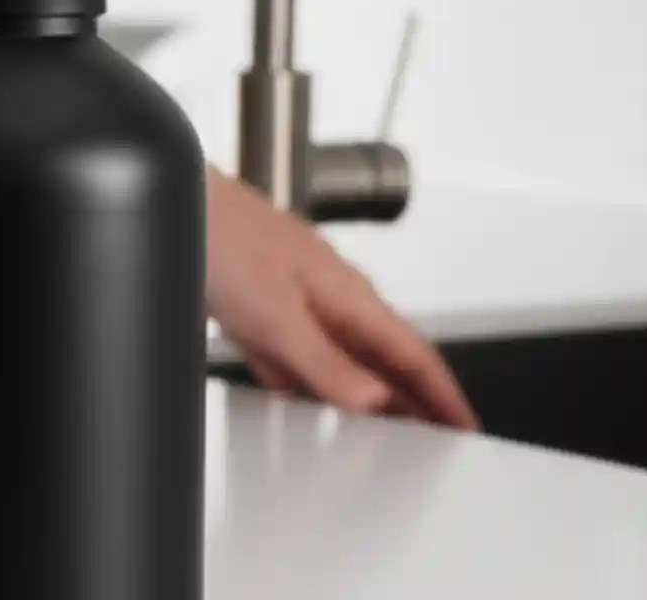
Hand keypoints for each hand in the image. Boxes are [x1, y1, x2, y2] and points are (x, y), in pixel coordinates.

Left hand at [205, 167, 477, 429]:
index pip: (415, 356)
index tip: (467, 426)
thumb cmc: (226, 240)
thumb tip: (373, 400)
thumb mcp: (278, 315)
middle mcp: (334, 301)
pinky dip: (320, 388)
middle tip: (441, 442)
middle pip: (389, 362)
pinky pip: (305, 361)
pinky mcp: (268, 312)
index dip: (445, 396)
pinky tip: (314, 403)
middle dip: (419, 402)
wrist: (180, 205)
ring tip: (391, 433)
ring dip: (373, 399)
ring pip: (349, 364)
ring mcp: (302, 305)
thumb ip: (325, 362)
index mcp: (351, 298)